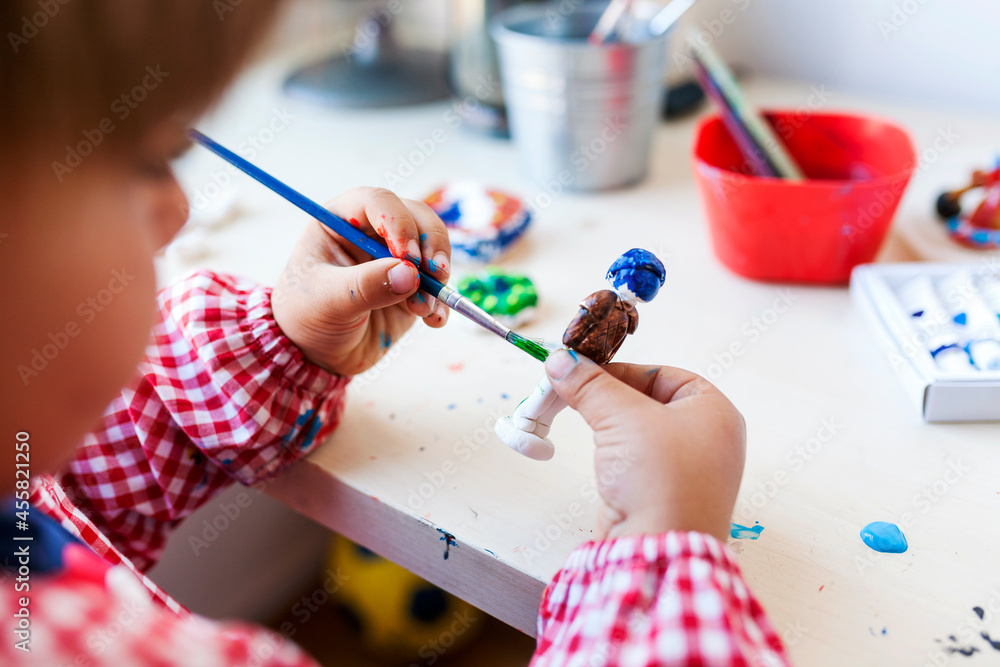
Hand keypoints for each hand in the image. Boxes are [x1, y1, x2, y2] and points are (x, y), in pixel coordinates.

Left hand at [272, 187, 450, 375]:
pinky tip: (433, 321)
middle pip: (416, 218)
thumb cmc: (306, 317)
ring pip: (433, 250)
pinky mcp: (412, 288)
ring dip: (437, 278)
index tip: (408, 256)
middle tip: (436, 273)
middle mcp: (372, 233)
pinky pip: (438, 287)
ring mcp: (395, 260)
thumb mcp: (327, 301)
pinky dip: (441, 302)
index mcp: (341, 221)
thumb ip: (365, 286)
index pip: (376, 202)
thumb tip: (410, 273)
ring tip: (422, 310)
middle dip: (431, 244)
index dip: (398, 222)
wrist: (316, 355)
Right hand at [544, 349, 745, 542]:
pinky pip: (636, 459)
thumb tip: (560, 361)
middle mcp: (707, 439)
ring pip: (639, 431)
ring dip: (608, 422)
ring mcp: (687, 469)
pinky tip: (596, 450)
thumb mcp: (622, 417)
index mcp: (714, 412)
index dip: (622, 370)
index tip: (584, 371)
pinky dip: (613, 450)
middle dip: (609, 395)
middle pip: (649, 400)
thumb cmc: (659, 476)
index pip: (662, 374)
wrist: (659, 548)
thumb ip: (590, 385)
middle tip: (572, 389)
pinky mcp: (664, 493)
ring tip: (578, 414)